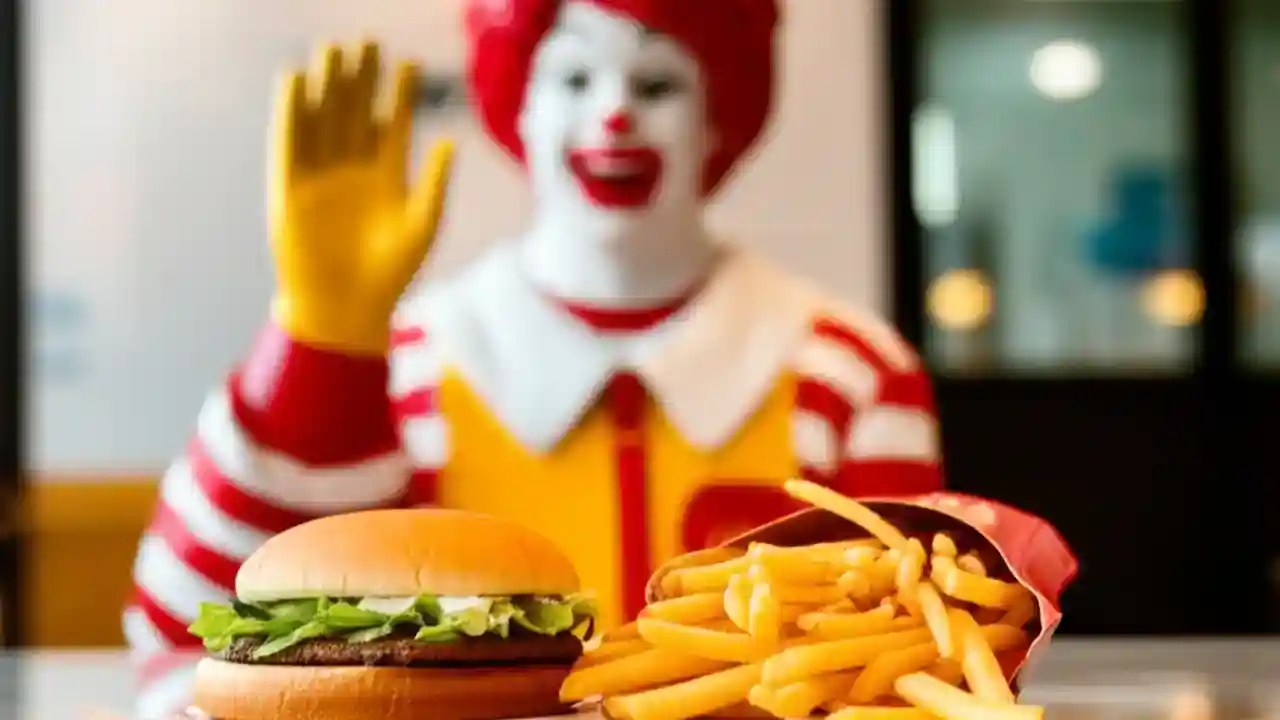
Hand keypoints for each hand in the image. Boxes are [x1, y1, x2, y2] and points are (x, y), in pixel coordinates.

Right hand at [268, 41, 453, 354]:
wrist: (347, 307)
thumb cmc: (392, 273)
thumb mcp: (421, 224)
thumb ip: (433, 182)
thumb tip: (449, 141)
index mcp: (388, 175)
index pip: (395, 123)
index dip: (401, 94)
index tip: (408, 63)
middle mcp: (354, 168)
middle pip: (358, 111)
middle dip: (362, 78)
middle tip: (368, 41)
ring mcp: (321, 173)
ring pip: (324, 118)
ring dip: (328, 86)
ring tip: (334, 49)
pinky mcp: (290, 185)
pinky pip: (290, 140)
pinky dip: (292, 111)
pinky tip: (296, 81)